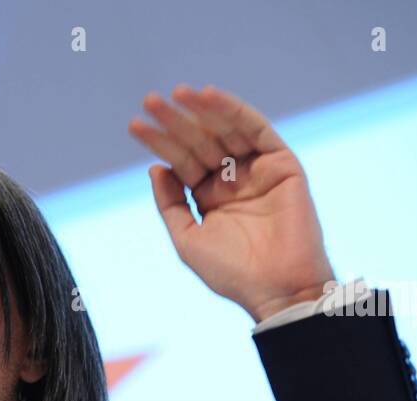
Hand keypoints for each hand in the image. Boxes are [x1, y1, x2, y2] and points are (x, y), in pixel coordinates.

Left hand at [129, 84, 335, 322]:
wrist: (277, 289)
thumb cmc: (232, 273)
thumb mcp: (187, 238)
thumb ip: (170, 203)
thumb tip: (154, 167)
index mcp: (210, 197)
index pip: (180, 161)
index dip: (159, 142)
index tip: (134, 125)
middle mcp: (233, 179)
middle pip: (199, 141)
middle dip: (174, 121)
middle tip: (149, 100)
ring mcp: (258, 170)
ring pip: (225, 130)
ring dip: (200, 110)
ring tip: (174, 94)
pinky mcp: (282, 163)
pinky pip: (255, 129)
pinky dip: (232, 110)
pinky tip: (207, 97)